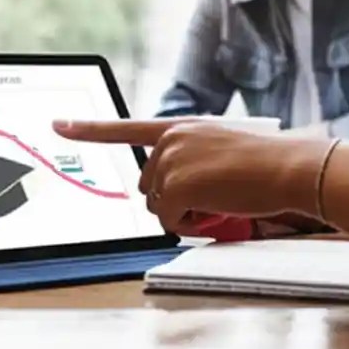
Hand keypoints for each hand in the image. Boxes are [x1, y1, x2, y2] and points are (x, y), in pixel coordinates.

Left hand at [54, 119, 323, 232]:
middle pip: (149, 187)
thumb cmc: (267, 165)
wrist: (290, 166)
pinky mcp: (175, 183)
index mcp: (180, 128)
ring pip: (158, 206)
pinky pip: (169, 220)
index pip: (126, 128)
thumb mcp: (222, 153)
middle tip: (214, 199)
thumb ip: (192, 163)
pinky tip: (218, 211)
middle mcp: (170, 139)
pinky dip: (191, 225)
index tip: (59, 123)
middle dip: (174, 202)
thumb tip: (172, 196)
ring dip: (186, 214)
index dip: (89, 128)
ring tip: (222, 201)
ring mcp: (170, 160)